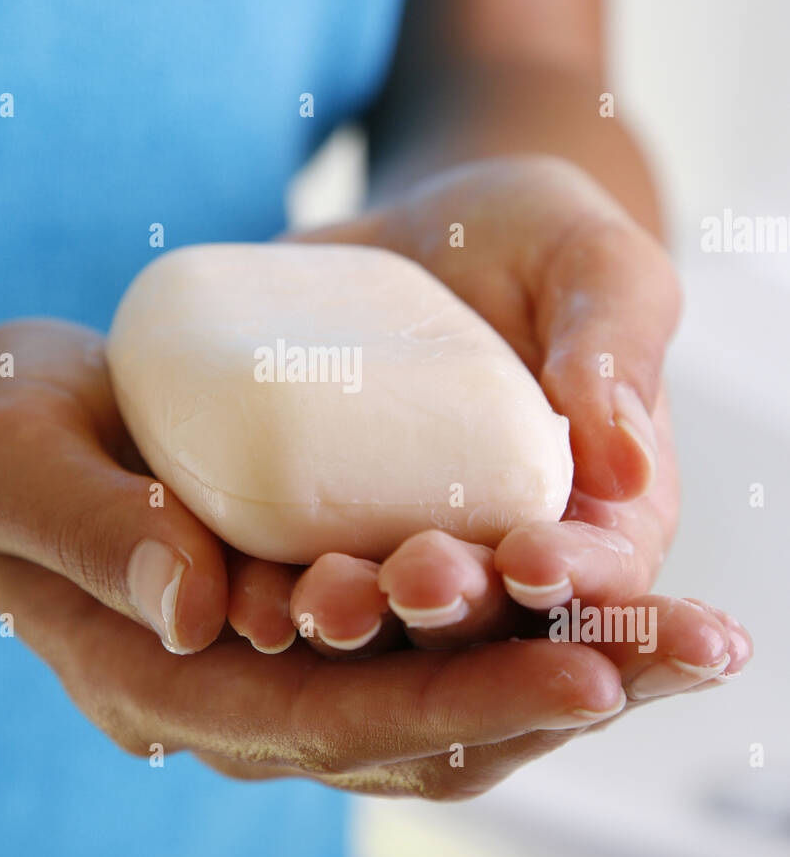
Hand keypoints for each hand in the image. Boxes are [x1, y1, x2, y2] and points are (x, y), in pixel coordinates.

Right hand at [0, 316, 662, 798]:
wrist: (9, 431)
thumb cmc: (6, 430)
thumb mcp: (19, 458)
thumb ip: (91, 528)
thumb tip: (200, 604)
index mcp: (160, 681)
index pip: (326, 718)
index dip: (459, 700)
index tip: (582, 672)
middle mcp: (238, 704)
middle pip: (420, 734)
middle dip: (563, 696)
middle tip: (699, 652)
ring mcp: (283, 674)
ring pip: (447, 710)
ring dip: (572, 675)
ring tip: (695, 640)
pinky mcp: (318, 630)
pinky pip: (436, 657)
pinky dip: (527, 637)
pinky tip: (612, 604)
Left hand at [253, 155, 750, 707]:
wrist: (416, 233)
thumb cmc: (534, 243)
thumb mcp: (596, 267)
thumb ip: (617, 345)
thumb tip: (627, 467)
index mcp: (593, 518)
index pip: (601, 576)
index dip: (573, 583)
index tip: (528, 558)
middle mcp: (495, 557)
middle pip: (480, 616)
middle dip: (445, 610)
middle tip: (404, 581)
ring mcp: (396, 551)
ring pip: (379, 619)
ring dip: (346, 622)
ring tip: (304, 605)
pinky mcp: (312, 531)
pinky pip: (285, 572)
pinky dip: (260, 589)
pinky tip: (230, 594)